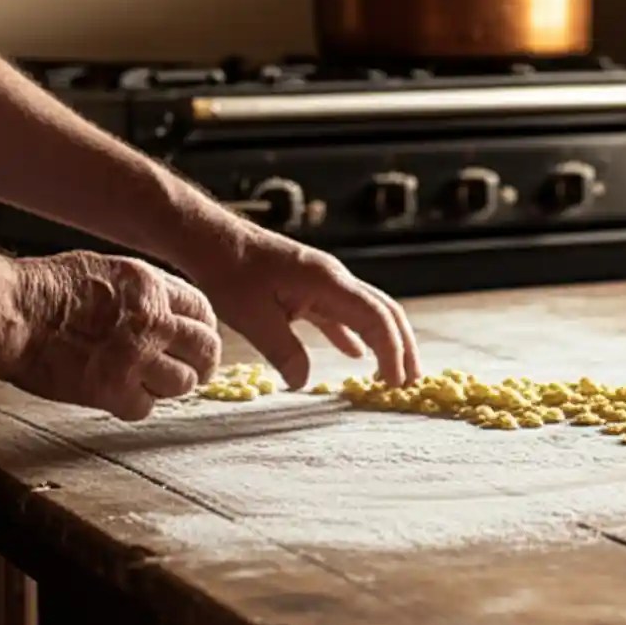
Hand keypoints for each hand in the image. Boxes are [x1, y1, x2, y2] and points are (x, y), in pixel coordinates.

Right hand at [4, 251, 221, 420]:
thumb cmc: (45, 289)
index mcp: (151, 288)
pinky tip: (121, 395)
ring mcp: (136, 358)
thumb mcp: (107, 271)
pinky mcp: (112, 390)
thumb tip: (169, 309)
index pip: (203, 312)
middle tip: (195, 371)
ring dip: (171, 386)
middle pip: (206, 349)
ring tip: (153, 384)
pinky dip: (135, 405)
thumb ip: (144, 292)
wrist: (9, 313)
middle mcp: (153, 322)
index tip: (199, 340)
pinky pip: (145, 407)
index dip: (205, 329)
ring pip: (183, 383)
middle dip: (203, 363)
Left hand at [186, 228, 419, 389]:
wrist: (213, 240)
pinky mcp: (312, 287)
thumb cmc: (230, 272)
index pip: (377, 319)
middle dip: (404, 347)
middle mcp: (336, 279)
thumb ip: (284, 352)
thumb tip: (303, 383)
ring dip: (385, 342)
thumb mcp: (252, 318)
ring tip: (395, 373)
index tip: (394, 383)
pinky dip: (356, 335)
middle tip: (413, 381)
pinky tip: (357, 355)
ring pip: (370, 312)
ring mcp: (327, 282)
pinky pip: (344, 313)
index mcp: (329, 283)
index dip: (392, 352)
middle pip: (386, 312)